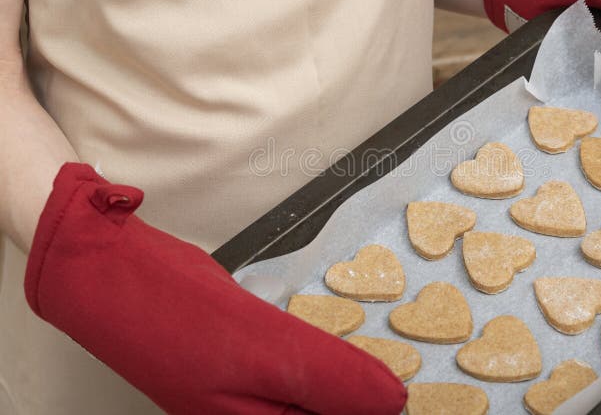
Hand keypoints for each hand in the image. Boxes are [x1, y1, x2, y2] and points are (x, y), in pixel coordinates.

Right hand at [25, 163, 406, 414]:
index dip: (372, 409)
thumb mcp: (258, 352)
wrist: (109, 270)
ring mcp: (248, 390)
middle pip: (325, 413)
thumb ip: (326, 380)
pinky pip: (299, 366)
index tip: (421, 388)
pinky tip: (345, 339)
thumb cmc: (170, 317)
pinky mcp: (246, 357)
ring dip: (349, 377)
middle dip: (363, 394)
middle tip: (408, 367)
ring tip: (390, 358)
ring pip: (315, 394)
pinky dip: (324, 355)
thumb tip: (391, 404)